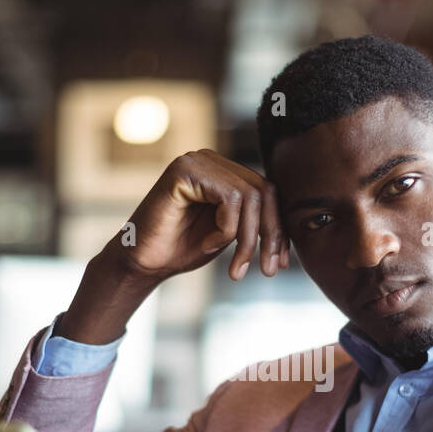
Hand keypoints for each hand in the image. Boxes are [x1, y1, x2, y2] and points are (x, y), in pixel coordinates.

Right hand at [113, 148, 289, 282]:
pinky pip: (229, 199)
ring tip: (236, 268)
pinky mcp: (185, 169)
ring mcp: (197, 160)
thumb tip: (290, 229)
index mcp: (223, 172)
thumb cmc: (181, 250)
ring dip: (248, 240)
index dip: (278, 228)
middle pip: (264, 192)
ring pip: (250, 197)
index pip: (267, 192)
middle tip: (267, 272)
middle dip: (270, 236)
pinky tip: (208, 245)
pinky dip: (226, 230)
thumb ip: (253, 221)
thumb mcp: (229, 235)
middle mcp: (211, 159)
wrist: (142, 263)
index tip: (278, 265)